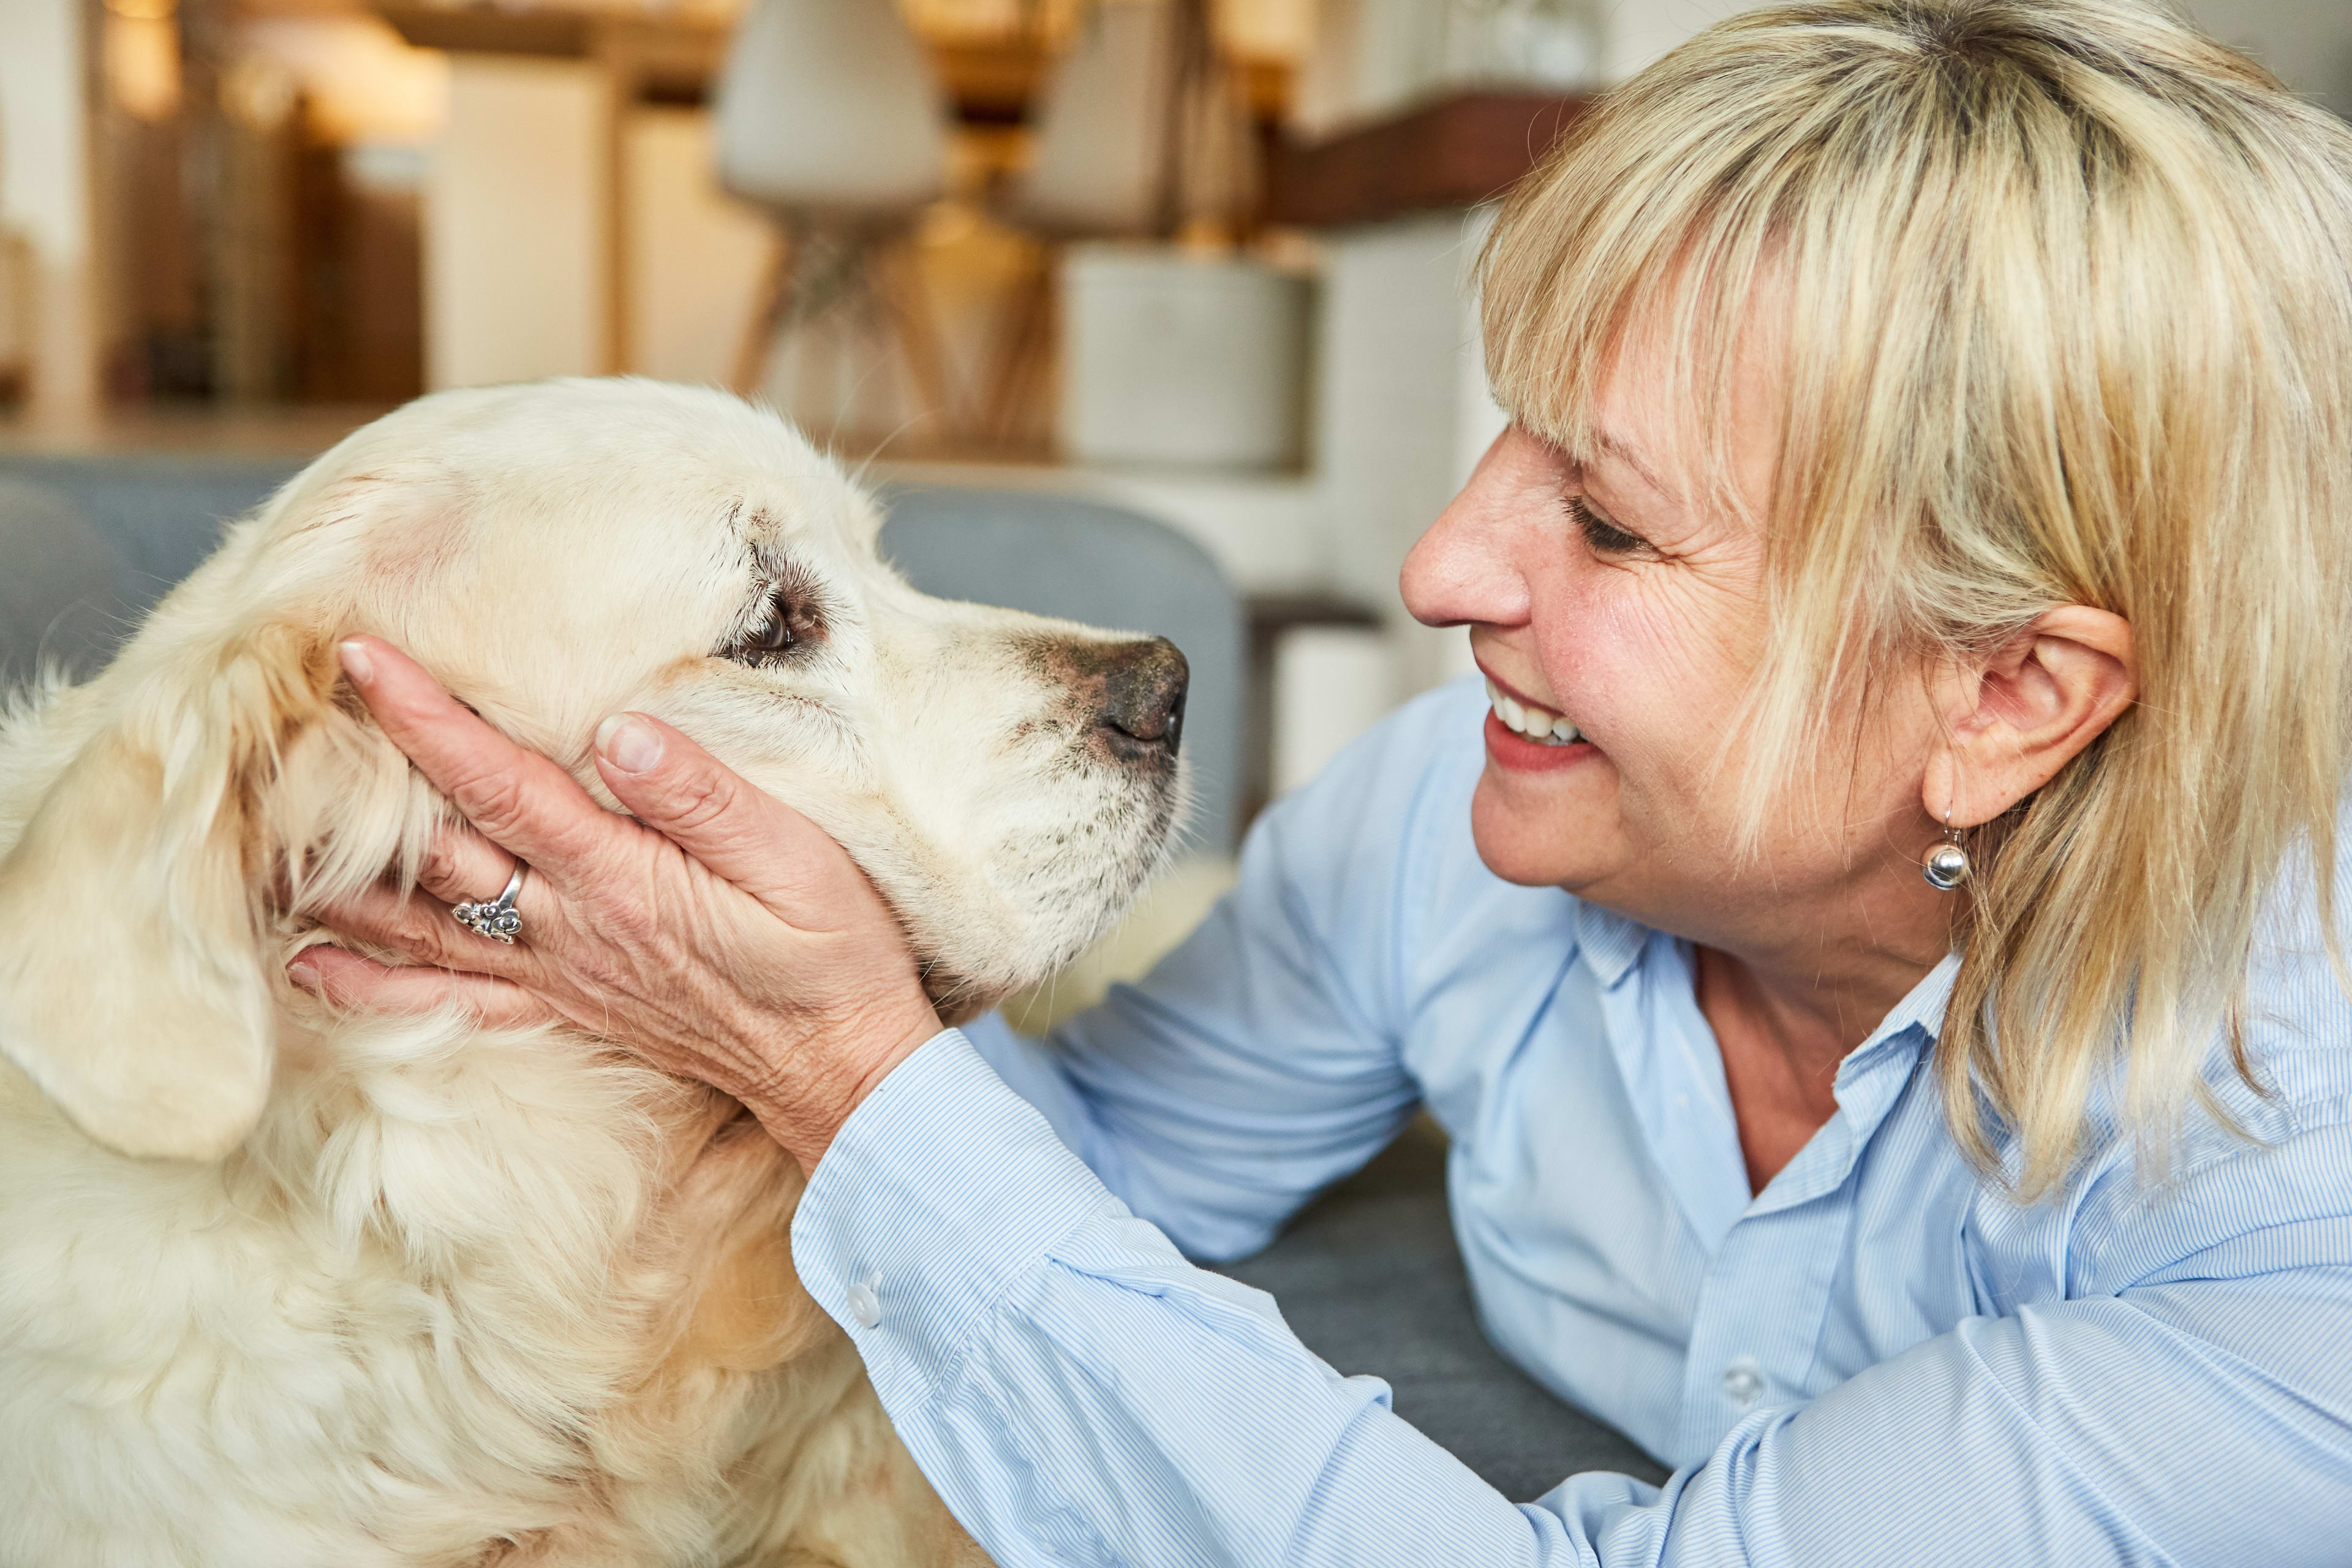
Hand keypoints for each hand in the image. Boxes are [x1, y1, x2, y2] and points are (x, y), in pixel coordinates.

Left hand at [288, 637, 943, 1174]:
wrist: (843, 1071)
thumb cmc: (832, 959)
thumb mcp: (797, 861)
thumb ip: (705, 797)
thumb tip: (619, 732)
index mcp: (620, 879)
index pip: (500, 785)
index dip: (426, 719)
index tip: (360, 656)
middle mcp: (571, 929)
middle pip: (436, 851)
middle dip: (354, 789)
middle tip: (277, 732)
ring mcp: (563, 974)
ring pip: (422, 925)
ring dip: (338, 883)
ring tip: (261, 843)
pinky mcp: (570, 1007)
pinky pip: (452, 999)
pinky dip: (376, 984)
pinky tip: (316, 967)